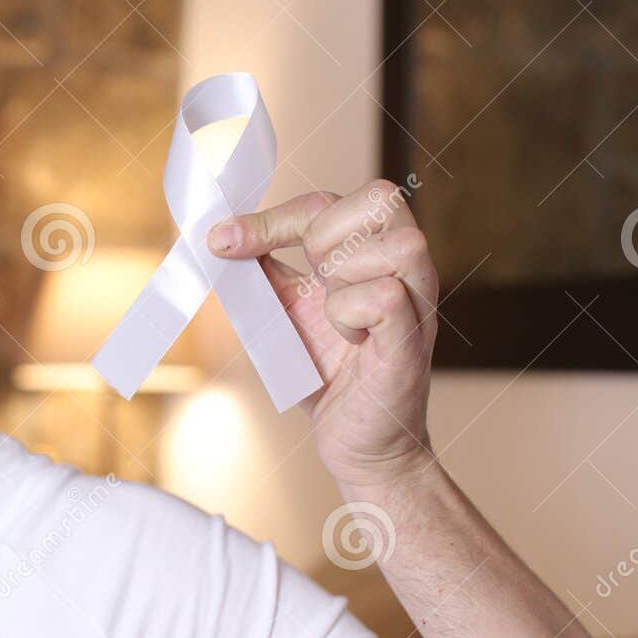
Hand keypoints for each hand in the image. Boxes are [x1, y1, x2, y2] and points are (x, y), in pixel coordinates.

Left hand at [206, 182, 437, 490]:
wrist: (352, 440)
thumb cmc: (326, 374)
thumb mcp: (282, 310)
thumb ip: (262, 270)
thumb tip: (220, 236)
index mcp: (368, 253)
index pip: (328, 200)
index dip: (273, 216)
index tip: (225, 241)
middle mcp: (401, 268)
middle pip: (381, 197)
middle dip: (324, 232)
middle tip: (310, 276)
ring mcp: (416, 300)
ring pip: (399, 244)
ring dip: (346, 277)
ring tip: (337, 315)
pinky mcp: (412, 339)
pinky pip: (388, 297)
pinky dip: (353, 314)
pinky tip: (352, 338)